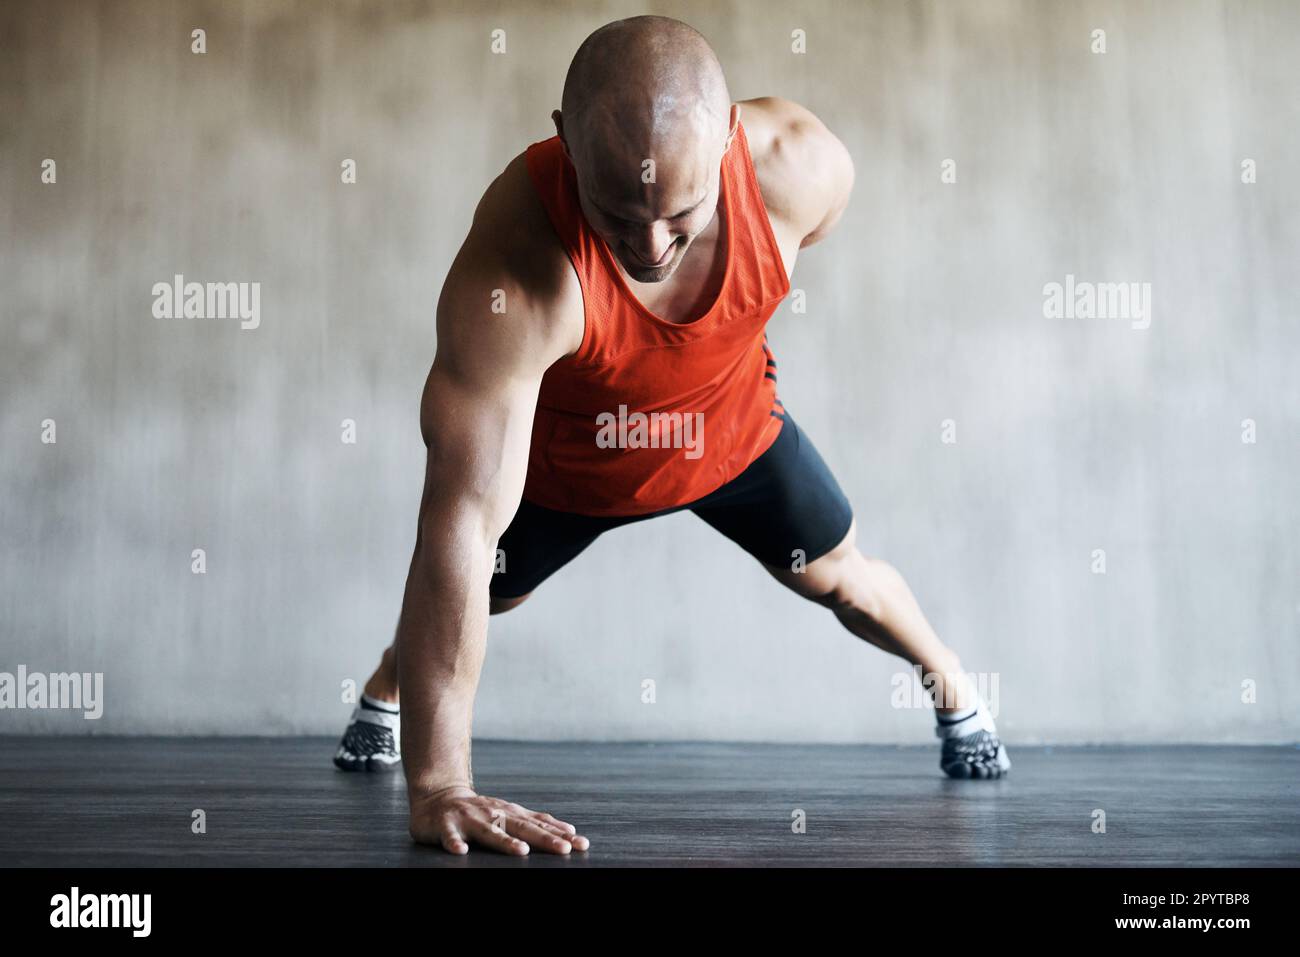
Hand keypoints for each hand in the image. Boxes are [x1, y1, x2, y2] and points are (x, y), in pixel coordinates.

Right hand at [409, 786, 590, 855]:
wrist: (438, 798)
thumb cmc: (479, 812)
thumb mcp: (508, 815)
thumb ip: (535, 823)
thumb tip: (568, 832)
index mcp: (510, 814)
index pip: (540, 825)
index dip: (560, 834)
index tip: (582, 844)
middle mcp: (494, 814)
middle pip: (522, 828)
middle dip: (545, 839)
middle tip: (565, 850)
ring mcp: (470, 819)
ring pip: (489, 832)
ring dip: (505, 842)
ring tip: (521, 851)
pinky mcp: (445, 826)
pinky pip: (449, 837)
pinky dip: (455, 843)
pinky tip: (460, 852)